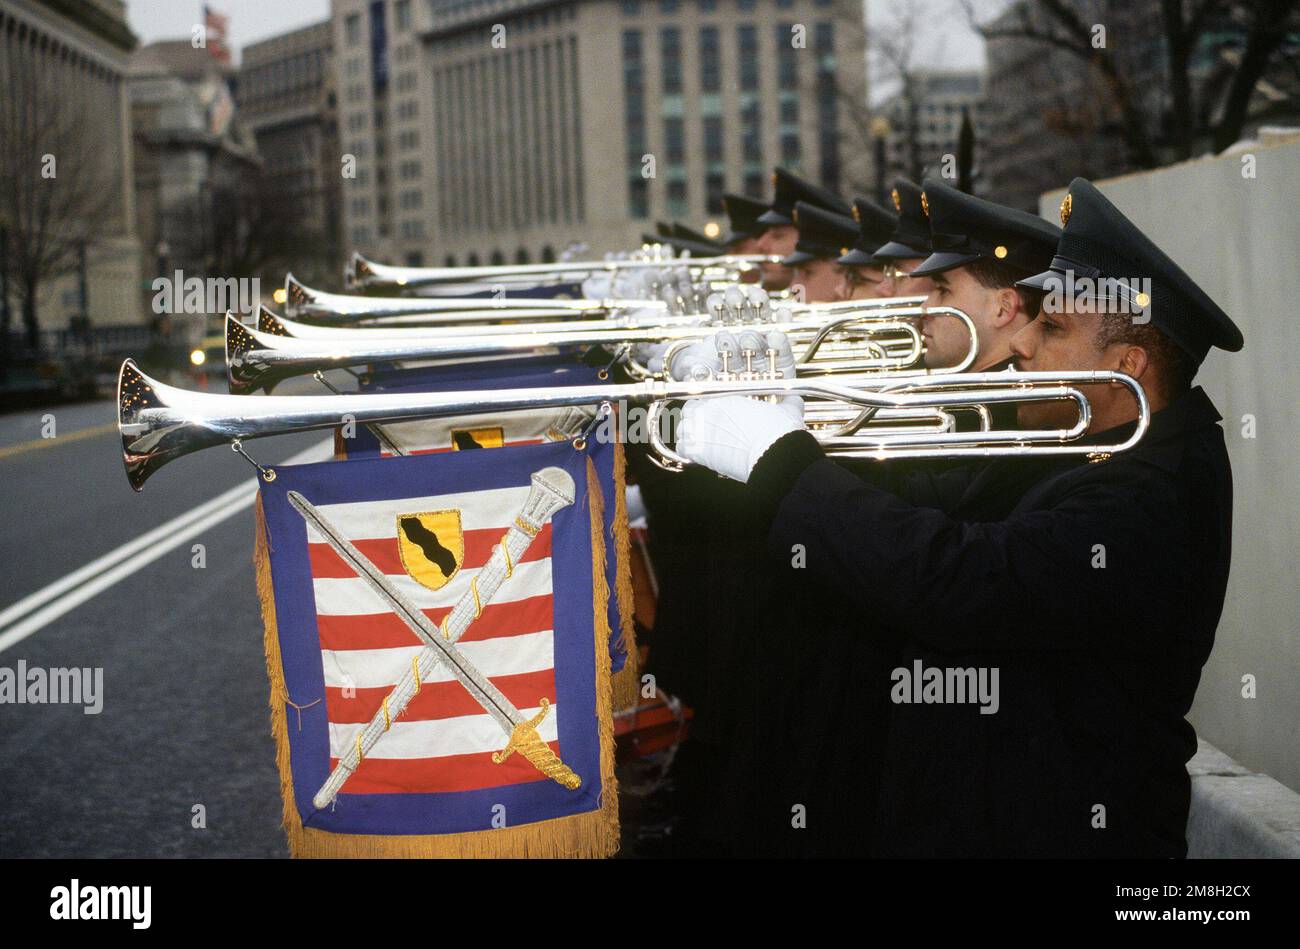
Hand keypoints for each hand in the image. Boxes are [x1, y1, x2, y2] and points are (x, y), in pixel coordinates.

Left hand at [677, 395, 804, 481]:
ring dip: (689, 434)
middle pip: (690, 410)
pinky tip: (696, 456)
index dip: (707, 406)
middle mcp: (710, 410)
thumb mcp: (787, 409)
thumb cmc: (779, 432)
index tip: (713, 413)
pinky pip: (683, 448)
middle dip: (696, 418)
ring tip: (699, 441)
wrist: (775, 453)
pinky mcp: (699, 450)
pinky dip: (687, 452)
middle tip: (706, 427)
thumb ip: (788, 402)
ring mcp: (701, 429)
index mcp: (728, 397)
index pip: (704, 396)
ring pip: (682, 428)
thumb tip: (794, 400)